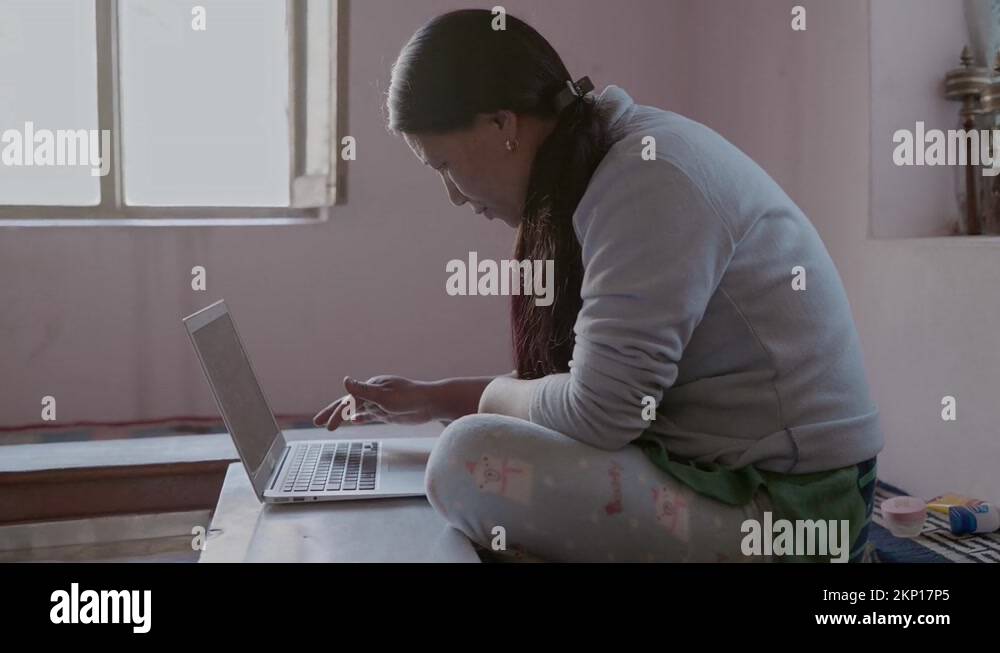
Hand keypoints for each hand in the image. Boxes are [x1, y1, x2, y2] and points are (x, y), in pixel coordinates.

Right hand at [312, 375, 433, 430]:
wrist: (433, 404)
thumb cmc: (411, 398)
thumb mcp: (385, 396)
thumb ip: (364, 390)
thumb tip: (344, 380)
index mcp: (371, 387)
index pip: (348, 401)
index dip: (336, 413)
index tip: (326, 426)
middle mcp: (374, 393)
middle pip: (349, 404)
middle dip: (333, 413)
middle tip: (317, 422)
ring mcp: (380, 403)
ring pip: (357, 410)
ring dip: (343, 416)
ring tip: (330, 424)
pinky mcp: (389, 411)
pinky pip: (370, 415)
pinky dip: (360, 418)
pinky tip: (355, 422)